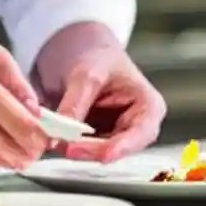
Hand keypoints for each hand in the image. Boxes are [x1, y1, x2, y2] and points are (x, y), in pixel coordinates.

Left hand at [35, 22, 165, 162]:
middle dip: (92, 150)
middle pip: (119, 148)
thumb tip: (60, 135)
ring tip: (57, 140)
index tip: (104, 155)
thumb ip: (75, 104)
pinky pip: (84, 149)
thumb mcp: (86, 74)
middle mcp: (137, 126)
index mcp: (149, 107)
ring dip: (78, 150)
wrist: (81, 50)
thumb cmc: (96, 56)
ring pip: (98, 153)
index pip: (142, 132)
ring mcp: (117, 135)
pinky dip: (70, 145)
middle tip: (67, 147)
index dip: (123, 146)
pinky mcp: (97, 140)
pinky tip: (56, 138)